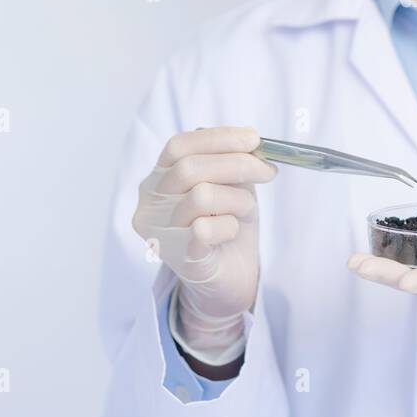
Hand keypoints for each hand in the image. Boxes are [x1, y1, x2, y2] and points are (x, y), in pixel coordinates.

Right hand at [132, 126, 276, 361]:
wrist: (229, 278)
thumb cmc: (226, 226)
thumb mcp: (229, 185)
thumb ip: (230, 161)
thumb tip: (248, 138)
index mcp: (158, 179)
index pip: (178, 147)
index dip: (218, 138)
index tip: (253, 139)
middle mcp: (150, 204)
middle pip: (189, 168)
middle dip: (237, 164)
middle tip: (267, 171)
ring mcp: (160, 232)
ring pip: (200, 196)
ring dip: (237, 199)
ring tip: (246, 211)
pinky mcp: (178, 258)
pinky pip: (205, 230)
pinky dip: (228, 226)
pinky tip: (231, 231)